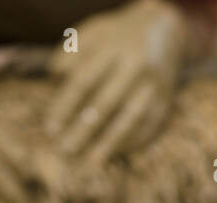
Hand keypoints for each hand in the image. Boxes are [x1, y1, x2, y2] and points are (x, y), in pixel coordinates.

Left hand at [46, 0, 185, 161]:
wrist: (164, 26)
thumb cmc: (115, 36)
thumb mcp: (92, 33)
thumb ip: (71, 51)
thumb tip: (56, 73)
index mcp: (114, 49)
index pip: (84, 82)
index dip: (65, 107)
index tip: (50, 129)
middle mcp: (137, 65)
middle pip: (107, 103)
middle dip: (84, 129)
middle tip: (65, 150)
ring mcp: (154, 82)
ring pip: (131, 117)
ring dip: (110, 142)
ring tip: (90, 162)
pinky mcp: (166, 96)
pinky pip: (151, 123)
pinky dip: (133, 141)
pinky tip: (115, 155)